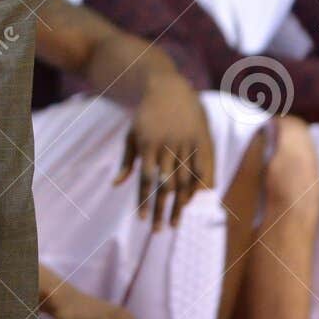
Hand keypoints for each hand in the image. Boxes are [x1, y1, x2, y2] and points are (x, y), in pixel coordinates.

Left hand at [116, 75, 213, 229]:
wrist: (168, 86)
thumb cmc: (147, 115)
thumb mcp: (132, 135)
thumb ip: (127, 160)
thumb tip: (116, 185)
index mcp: (148, 145)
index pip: (145, 180)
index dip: (144, 201)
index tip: (143, 221)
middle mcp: (168, 146)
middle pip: (165, 185)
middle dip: (161, 210)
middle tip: (158, 231)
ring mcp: (186, 143)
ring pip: (184, 180)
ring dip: (179, 205)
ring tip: (174, 223)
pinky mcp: (202, 139)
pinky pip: (203, 167)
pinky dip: (200, 185)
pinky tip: (196, 201)